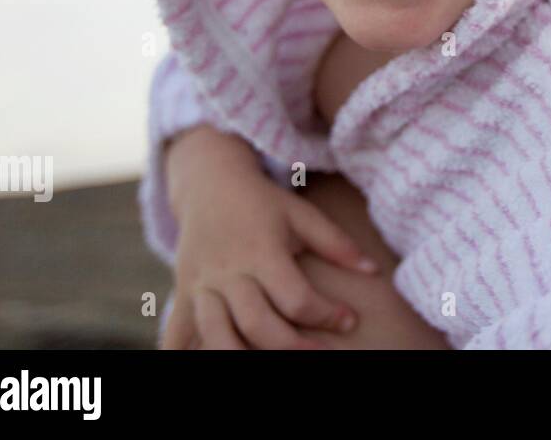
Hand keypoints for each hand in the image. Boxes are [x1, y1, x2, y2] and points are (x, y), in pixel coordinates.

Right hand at [162, 156, 380, 349]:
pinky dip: (182, 352)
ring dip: (242, 356)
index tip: (349, 320)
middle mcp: (228, 271)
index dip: (325, 314)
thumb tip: (374, 270)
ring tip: (269, 365)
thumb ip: (336, 243)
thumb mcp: (301, 213)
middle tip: (321, 354)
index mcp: (261, 251)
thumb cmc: (263, 203)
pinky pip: (177, 332)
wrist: (209, 184)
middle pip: (256, 322)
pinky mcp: (183, 293)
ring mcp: (200, 285)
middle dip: (290, 346)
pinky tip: (196, 364)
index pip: (294, 296)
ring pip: (215, 334)